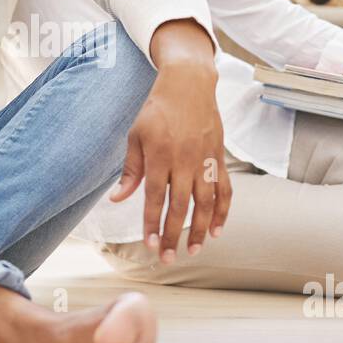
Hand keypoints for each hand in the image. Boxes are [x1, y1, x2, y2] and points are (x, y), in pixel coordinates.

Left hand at [109, 23, 230, 262]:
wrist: (189, 84)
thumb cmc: (157, 110)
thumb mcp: (136, 136)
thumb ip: (130, 170)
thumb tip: (118, 199)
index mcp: (160, 155)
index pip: (154, 198)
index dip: (152, 223)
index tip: (149, 244)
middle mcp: (184, 160)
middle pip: (180, 206)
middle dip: (174, 235)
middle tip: (168, 258)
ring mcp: (205, 160)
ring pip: (206, 202)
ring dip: (199, 229)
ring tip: (193, 250)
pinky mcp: (219, 157)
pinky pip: (225, 190)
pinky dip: (223, 212)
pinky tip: (216, 230)